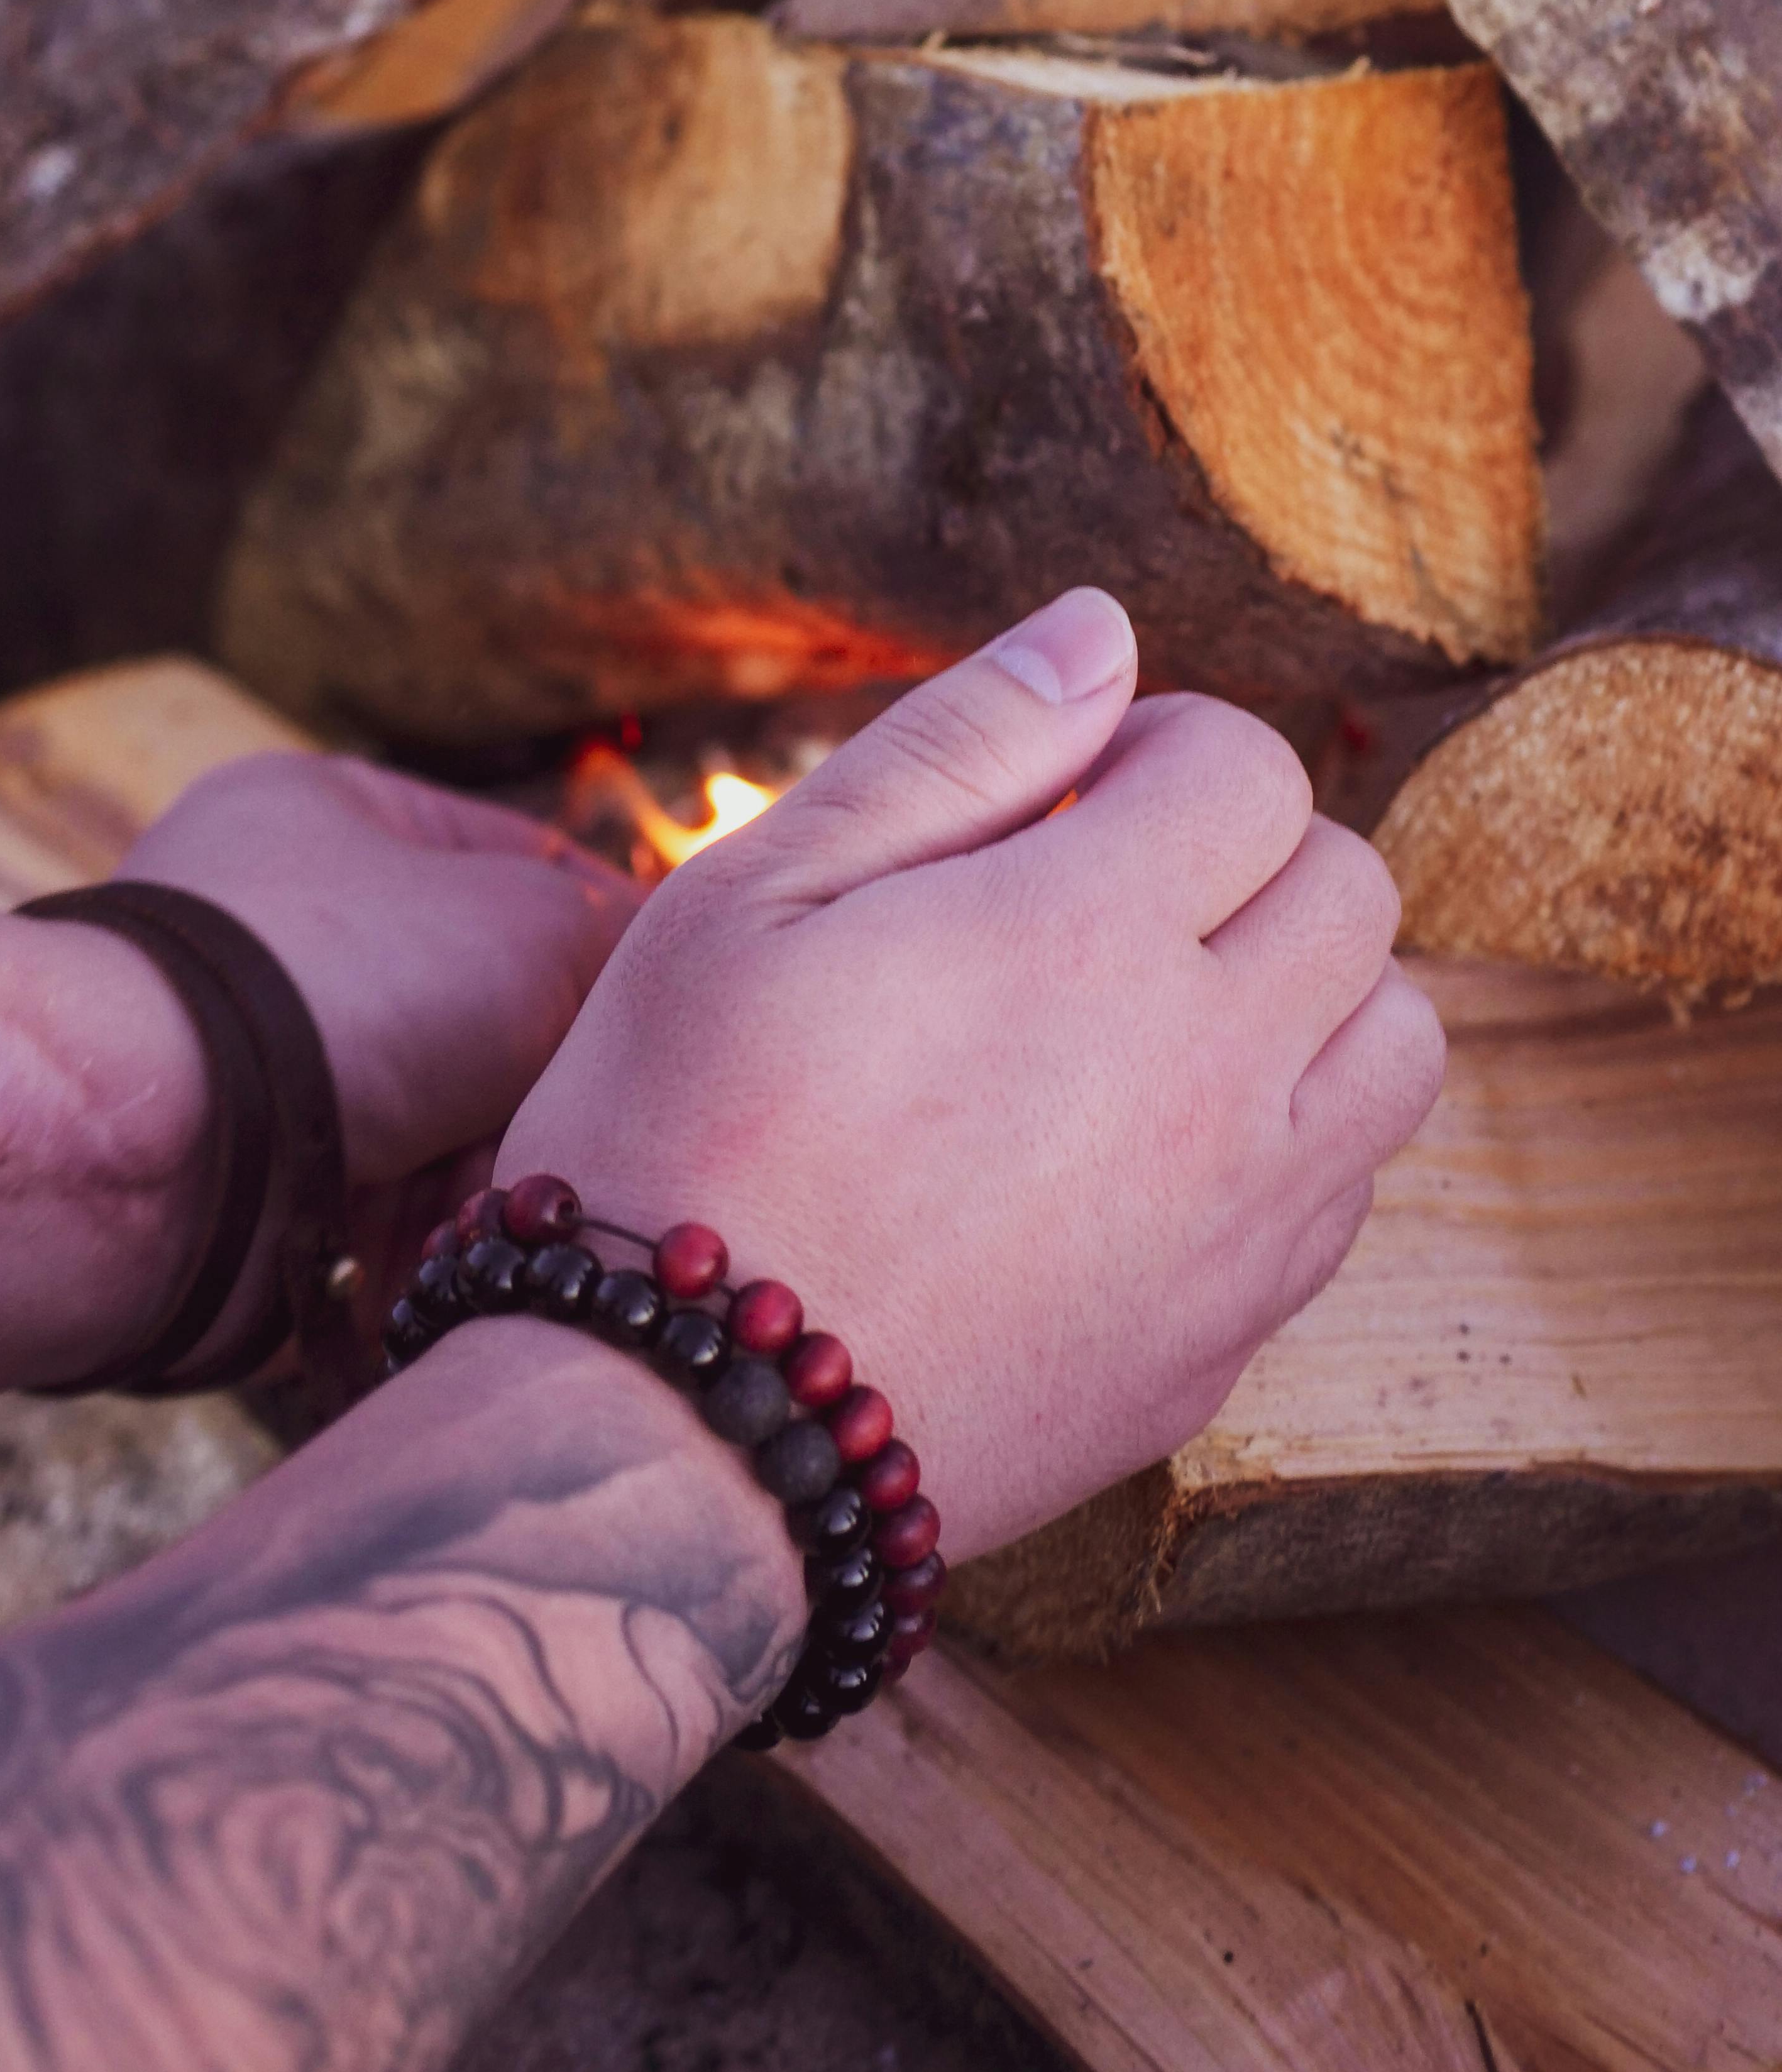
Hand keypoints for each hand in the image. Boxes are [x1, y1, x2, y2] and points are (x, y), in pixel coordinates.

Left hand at [123, 754, 639, 1310]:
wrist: (164, 1151)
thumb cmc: (346, 988)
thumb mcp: (535, 922)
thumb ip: (618, 933)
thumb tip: (658, 970)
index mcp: (337, 815)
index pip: (519, 855)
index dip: (605, 925)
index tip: (663, 992)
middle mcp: (296, 931)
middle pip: (493, 1010)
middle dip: (541, 1075)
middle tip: (575, 1105)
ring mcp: (271, 1060)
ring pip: (452, 1122)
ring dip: (492, 1163)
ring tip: (504, 1185)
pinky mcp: (262, 1178)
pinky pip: (392, 1209)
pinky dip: (430, 1232)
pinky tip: (451, 1238)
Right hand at [496, 590, 1443, 1561]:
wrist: (673, 1438)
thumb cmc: (680, 1133)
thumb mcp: (758, 892)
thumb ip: (953, 746)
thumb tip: (1105, 634)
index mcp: (1088, 933)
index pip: (1254, 769)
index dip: (1166, 748)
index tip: (1071, 797)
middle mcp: (1208, 1074)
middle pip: (1354, 892)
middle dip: (1247, 856)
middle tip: (1108, 895)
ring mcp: (1236, 1228)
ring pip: (1398, 1046)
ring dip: (1308, 995)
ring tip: (1159, 1016)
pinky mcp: (1221, 1348)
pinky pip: (1344, 1198)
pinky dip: (1287, 1140)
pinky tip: (1145, 1152)